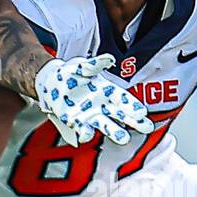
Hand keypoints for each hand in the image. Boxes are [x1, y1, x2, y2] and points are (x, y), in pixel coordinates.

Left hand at [34, 55, 153, 144]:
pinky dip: (86, 133)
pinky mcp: (78, 123)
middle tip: (146, 127)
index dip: (132, 105)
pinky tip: (87, 133)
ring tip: (124, 138)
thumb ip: (94, 64)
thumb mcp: (81, 66)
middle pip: (121, 114)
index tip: (142, 112)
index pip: (123, 98)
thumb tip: (109, 58)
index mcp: (106, 90)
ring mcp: (91, 116)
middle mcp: (102, 105)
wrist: (50, 84)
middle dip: (134, 121)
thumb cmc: (70, 73)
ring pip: (107, 126)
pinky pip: (84, 131)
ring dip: (115, 132)